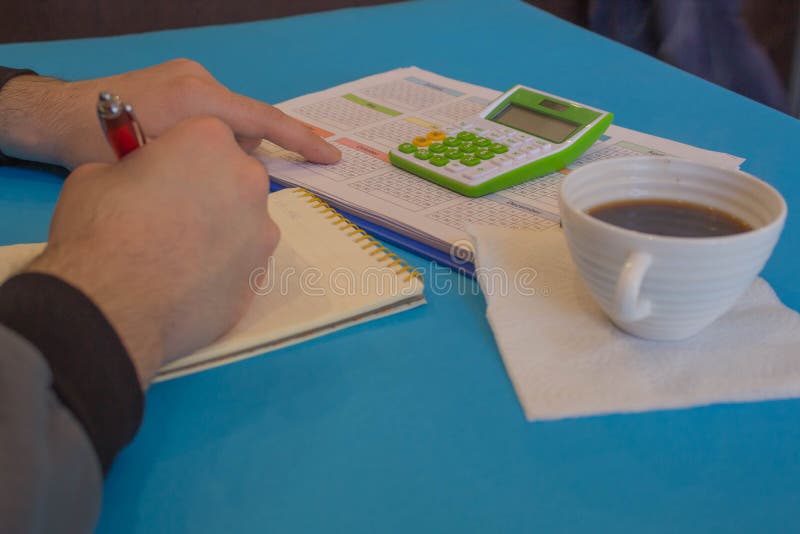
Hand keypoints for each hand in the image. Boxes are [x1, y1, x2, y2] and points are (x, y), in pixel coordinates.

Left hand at [0, 58, 339, 167]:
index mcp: (197, 99)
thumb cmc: (101, 148)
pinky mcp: (181, 78)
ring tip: (179, 162)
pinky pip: (213, 112)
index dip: (301, 141)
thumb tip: (242, 169)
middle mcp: (198, 79)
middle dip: (237, 154)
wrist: (61, 114)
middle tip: (202, 180)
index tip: (330, 156)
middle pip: (246, 123)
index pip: (263, 120)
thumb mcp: (157, 169)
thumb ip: (210, 168)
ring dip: (220, 145)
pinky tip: (174, 145)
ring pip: (230, 121)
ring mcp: (189, 75)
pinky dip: (207, 133)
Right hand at [26, 116, 278, 386]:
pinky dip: (224, 264)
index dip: (179, 156)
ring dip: (219, 228)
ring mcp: (262, 227)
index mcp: (209, 140)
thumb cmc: (101, 231)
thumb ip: (137, 168)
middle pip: (233, 176)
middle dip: (208, 190)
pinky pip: (244, 257)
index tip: (161, 175)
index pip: (205, 136)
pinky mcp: (263, 271)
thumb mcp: (99, 175)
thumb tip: (143, 179)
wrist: (115, 307)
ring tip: (179, 254)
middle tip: (171, 215)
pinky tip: (191, 280)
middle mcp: (248, 178)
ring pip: (243, 218)